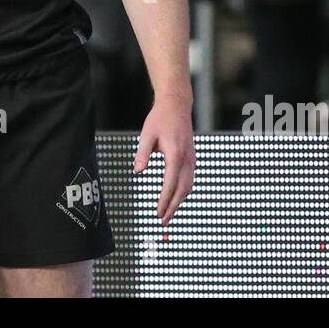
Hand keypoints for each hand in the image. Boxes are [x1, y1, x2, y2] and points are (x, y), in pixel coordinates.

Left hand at [132, 90, 194, 224]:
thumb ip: (142, 154)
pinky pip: (189, 180)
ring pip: (188, 187)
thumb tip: (137, 172)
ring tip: (168, 214)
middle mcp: (187, 159)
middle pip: (182, 190)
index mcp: (175, 154)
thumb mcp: (147, 135)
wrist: (176, 106)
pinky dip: (183, 192)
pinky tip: (175, 198)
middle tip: (163, 222)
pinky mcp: (191, 158)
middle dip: (173, 207)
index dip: (164, 201)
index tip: (158, 213)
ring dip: (179, 202)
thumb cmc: (160, 119)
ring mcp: (191, 159)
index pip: (170, 184)